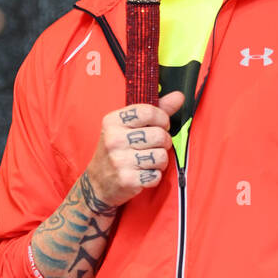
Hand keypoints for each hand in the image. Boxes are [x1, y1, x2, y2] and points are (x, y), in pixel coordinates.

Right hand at [85, 91, 184, 206]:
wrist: (98, 182)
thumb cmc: (118, 149)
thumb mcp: (129, 126)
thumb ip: (156, 109)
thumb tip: (179, 96)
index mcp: (113, 121)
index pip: (148, 111)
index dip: (162, 119)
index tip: (161, 124)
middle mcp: (114, 139)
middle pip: (160, 135)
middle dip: (164, 142)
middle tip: (155, 145)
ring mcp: (119, 160)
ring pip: (161, 157)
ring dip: (160, 160)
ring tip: (148, 161)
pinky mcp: (127, 180)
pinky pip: (156, 175)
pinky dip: (154, 176)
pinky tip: (143, 173)